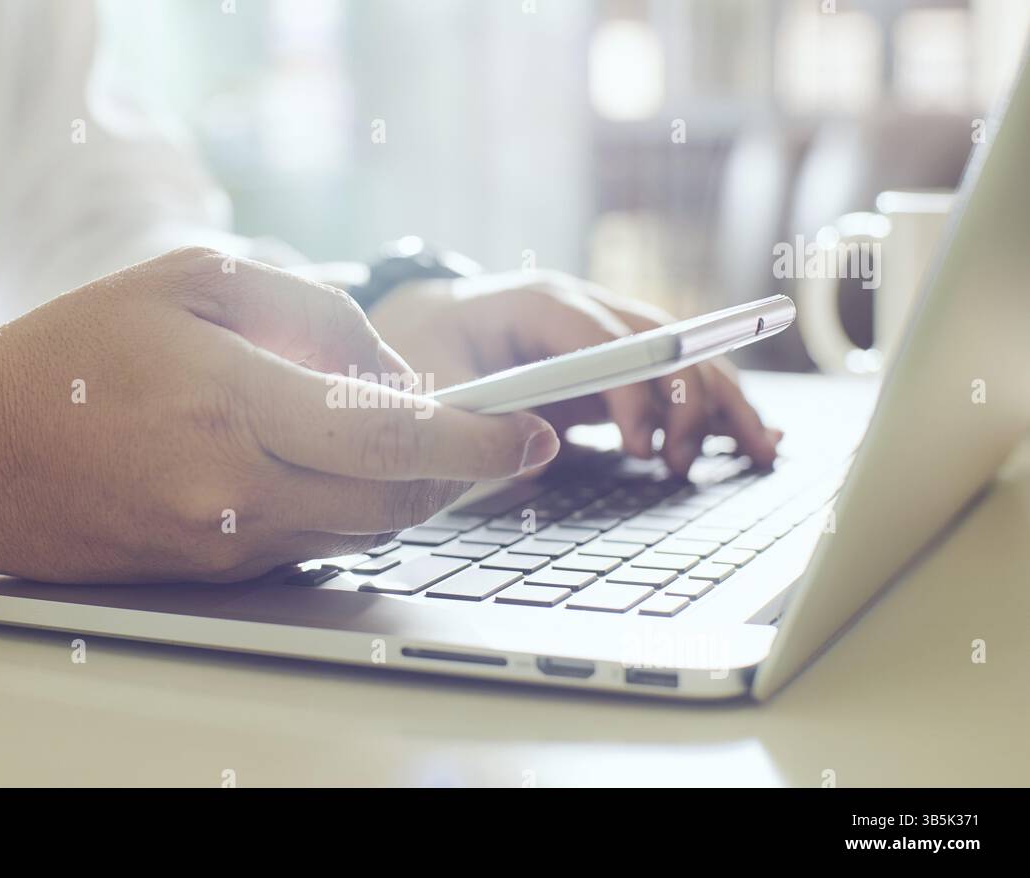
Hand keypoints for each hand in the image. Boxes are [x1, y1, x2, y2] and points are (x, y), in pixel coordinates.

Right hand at [0, 248, 558, 583]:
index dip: (482, 438)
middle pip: (398, 502)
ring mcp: (226, 544)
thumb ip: (313, 313)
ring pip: (364, 529)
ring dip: (407, 489)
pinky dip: (346, 506)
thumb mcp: (192, 279)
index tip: (535, 430)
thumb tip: (396, 373)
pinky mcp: (216, 574)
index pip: (396, 439)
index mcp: (231, 401)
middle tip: (493, 436)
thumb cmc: (74, 353)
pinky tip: (326, 464)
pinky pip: (314, 543)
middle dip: (463, 471)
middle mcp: (235, 489)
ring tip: (400, 436)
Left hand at [368, 270, 781, 475]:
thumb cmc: (420, 351)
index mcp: (537, 302)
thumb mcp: (428, 385)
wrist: (420, 329)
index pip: (601, 337)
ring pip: (680, 357)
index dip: (628, 389)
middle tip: (680, 464)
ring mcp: (603, 333)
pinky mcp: (611, 366)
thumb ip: (473, 417)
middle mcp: (583, 308)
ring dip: (719, 403)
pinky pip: (670, 382)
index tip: (640, 442)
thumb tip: (534, 455)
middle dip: (684, 399)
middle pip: (659, 339)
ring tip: (758, 451)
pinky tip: (751, 437)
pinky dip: (710, 408)